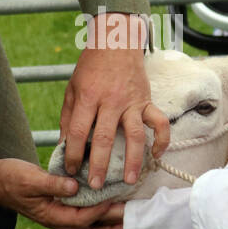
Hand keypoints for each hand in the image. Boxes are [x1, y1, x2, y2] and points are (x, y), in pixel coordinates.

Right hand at [0, 156, 123, 228]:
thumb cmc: (12, 179)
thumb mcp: (30, 179)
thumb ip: (52, 184)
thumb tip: (74, 187)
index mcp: (50, 216)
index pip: (80, 219)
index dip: (99, 212)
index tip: (114, 200)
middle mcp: (58, 221)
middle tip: (133, 222)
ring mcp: (59, 217)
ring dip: (108, 226)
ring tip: (128, 218)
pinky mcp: (61, 209)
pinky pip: (84, 218)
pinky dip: (99, 216)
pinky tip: (112, 205)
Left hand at [60, 12, 169, 189]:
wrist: (116, 42)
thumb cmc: (90, 67)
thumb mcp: (72, 90)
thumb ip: (69, 118)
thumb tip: (65, 147)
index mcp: (89, 98)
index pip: (79, 132)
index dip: (74, 154)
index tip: (71, 170)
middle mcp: (111, 101)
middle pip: (106, 139)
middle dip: (100, 166)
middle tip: (95, 185)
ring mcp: (132, 102)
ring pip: (135, 136)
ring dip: (133, 161)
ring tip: (129, 181)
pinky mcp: (147, 101)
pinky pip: (159, 122)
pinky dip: (161, 139)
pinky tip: (156, 155)